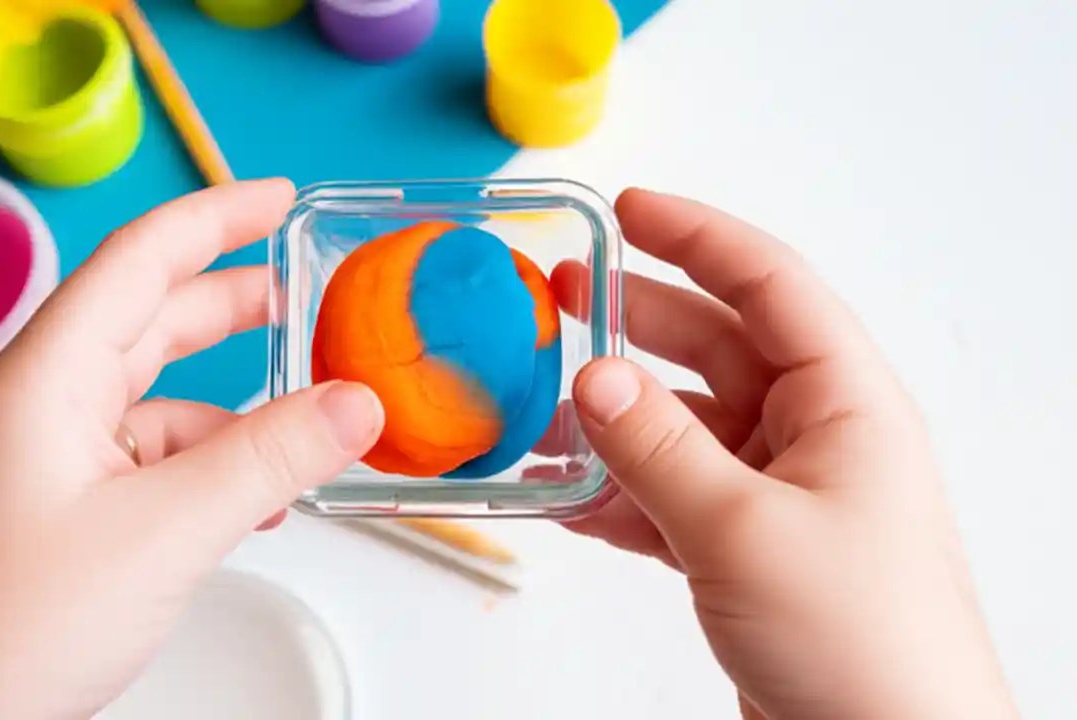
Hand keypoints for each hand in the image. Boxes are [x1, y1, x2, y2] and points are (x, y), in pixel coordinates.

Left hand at [0, 179, 383, 719]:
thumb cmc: (11, 631)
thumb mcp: (166, 532)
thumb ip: (269, 459)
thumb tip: (359, 402)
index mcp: (49, 376)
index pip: (140, 259)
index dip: (216, 218)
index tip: (281, 198)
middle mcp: (47, 403)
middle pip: (152, 318)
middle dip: (234, 302)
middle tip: (310, 289)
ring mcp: (55, 459)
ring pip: (161, 399)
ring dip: (235, 408)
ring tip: (309, 425)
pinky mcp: (68, 510)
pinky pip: (155, 461)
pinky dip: (213, 467)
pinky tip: (257, 504)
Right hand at [552, 189, 1015, 718]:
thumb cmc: (864, 644)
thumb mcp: (743, 530)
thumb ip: (658, 447)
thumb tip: (591, 379)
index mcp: (843, 402)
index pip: (768, 284)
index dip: (696, 236)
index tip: (626, 210)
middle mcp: (812, 436)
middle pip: (712, 346)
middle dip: (633, 321)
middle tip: (557, 297)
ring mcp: (775, 493)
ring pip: (679, 425)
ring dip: (611, 418)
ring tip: (538, 407)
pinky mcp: (743, 548)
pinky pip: (667, 493)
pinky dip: (614, 491)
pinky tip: (562, 495)